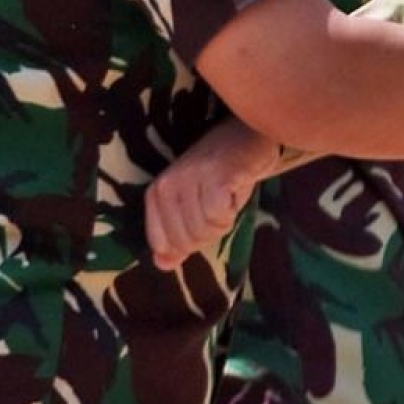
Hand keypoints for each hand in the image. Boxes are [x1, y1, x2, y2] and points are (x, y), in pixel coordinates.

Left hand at [146, 117, 281, 271]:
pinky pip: (219, 216)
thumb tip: (163, 265)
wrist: (247, 137)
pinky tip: (234, 192)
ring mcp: (188, 179)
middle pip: (186, 240)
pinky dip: (232, 211)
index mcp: (156, 194)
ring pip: (204, 230)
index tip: (202, 222)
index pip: (161, 243)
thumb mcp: (191, 206)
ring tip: (227, 197)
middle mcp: (167, 185)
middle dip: (208, 233)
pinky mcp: (213, 176)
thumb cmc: (219, 175)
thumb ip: (177, 236)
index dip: (187, 244)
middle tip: (219, 207)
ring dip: (223, 222)